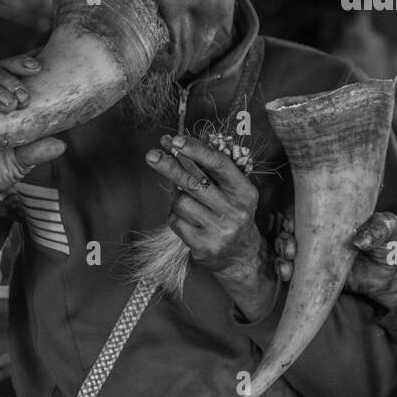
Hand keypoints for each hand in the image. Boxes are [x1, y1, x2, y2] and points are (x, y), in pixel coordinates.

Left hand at [146, 134, 264, 280]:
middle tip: (152, 154)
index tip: (176, 140)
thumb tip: (176, 147)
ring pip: (181, 202)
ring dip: (176, 198)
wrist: (240, 256)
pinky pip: (176, 221)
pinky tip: (186, 219)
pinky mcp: (203, 245)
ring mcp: (219, 229)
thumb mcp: (233, 192)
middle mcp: (235, 210)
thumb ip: (211, 172)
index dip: (196, 150)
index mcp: (245, 192)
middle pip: (194, 182)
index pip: (219, 164)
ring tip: (186, 202)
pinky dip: (175, 216)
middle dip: (170, 166)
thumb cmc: (232, 214)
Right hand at [275, 211, 396, 312]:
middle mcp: (321, 231)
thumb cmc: (390, 243)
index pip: (308, 207)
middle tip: (291, 248)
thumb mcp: (390, 229)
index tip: (292, 223)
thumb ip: (378, 229)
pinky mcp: (315, 272)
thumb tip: (359, 240)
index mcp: (335, 214)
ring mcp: (316, 252)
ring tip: (287, 263)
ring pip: (288, 247)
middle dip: (285, 236)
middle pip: (292, 227)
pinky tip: (287, 274)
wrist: (392, 276)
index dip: (295, 212)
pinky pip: (294, 270)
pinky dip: (285, 270)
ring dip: (282, 253)